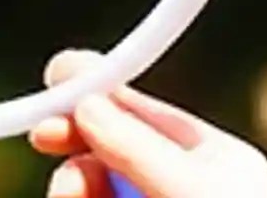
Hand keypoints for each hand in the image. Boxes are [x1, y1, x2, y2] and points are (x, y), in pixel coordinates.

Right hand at [30, 51, 266, 197]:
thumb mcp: (198, 193)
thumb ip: (140, 148)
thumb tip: (87, 100)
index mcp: (215, 163)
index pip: (141, 111)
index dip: (95, 94)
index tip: (55, 80)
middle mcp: (181, 188)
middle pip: (103, 150)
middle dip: (74, 149)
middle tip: (50, 151)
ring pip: (89, 185)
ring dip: (71, 187)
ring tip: (71, 196)